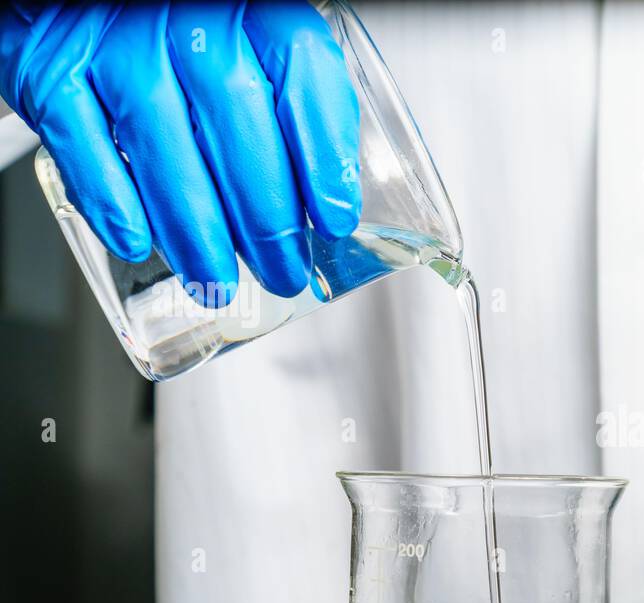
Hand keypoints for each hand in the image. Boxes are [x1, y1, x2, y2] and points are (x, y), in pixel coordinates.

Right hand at [0, 1, 360, 304]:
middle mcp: (191, 20)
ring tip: (217, 281)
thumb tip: (333, 202)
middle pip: (237, 120)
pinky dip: (111, 200)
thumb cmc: (193, 37)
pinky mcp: (55, 72)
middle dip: (265, 215)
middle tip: (282, 271)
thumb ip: (300, 111)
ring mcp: (120, 45)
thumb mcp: (262, 54)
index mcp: (257, 11)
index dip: (324, 153)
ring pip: (163, 143)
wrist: (90, 1)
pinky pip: (82, 141)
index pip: (303, 72)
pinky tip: (138, 243)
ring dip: (195, 228)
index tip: (335, 219)